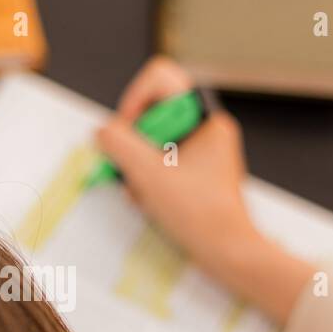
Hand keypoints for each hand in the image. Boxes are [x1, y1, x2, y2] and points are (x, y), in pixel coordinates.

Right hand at [95, 57, 314, 324]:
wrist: (230, 254)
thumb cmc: (199, 213)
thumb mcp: (149, 174)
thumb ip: (119, 144)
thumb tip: (102, 131)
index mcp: (206, 117)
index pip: (160, 77)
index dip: (134, 99)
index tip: (127, 131)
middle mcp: (206, 128)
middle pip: (152, 112)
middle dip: (134, 143)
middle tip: (131, 170)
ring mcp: (202, 151)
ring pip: (152, 141)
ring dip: (138, 166)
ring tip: (142, 193)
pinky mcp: (196, 173)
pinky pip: (160, 162)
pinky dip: (148, 180)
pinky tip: (149, 201)